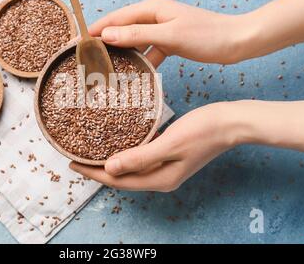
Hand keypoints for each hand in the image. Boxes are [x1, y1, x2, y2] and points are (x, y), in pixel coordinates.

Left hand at [70, 102, 237, 191]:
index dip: (94, 173)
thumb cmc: (203, 131)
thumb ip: (140, 157)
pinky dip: (127, 151)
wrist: (230, 123)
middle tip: (77, 156)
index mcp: (160, 179)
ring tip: (92, 149)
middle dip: (98, 169)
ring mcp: (166, 167)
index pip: (118, 180)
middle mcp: (161, 177)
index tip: (73, 164)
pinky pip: (141, 156)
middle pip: (122, 177)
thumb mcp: (169, 144)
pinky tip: (119, 139)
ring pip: (131, 167)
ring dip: (111, 160)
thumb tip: (109, 169)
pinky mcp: (169, 155)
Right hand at [89, 0, 249, 64]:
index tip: (77, 42)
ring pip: (135, 43)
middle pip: (122, 30)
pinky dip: (142, 63)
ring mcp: (161, 29)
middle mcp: (153, 16)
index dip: (95, 29)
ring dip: (124, 56)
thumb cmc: (207, 36)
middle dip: (106, 44)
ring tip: (108, 71)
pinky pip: (149, 52)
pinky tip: (135, 77)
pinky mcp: (169, 42)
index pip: (115, 18)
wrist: (236, 42)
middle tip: (89, 61)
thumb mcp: (170, 36)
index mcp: (151, 9)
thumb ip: (137, 35)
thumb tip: (107, 35)